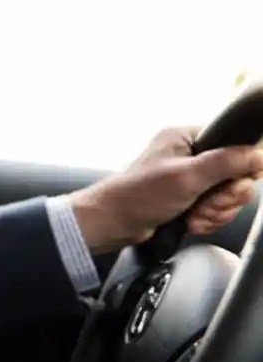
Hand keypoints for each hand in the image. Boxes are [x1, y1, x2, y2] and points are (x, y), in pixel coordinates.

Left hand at [69, 127, 262, 253]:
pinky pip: (215, 209)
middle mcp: (189, 155)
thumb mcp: (187, 176)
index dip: (241, 167)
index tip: (233, 183)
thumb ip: (226, 163)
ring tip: (196, 216)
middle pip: (236, 174)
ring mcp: (189, 179)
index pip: (233, 144)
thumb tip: (259, 154)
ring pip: (227, 195)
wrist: (113, 223)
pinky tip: (192, 223)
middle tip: (209, 204)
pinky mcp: (187, 199)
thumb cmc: (140, 195)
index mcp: (186, 138)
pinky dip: (207, 219)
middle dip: (226, 196)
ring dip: (216, 211)